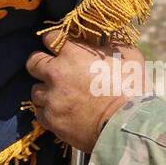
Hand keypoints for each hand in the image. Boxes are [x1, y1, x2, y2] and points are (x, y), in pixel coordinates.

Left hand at [27, 34, 143, 152]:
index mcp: (73, 54)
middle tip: (53, 71)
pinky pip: (40, 113)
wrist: (127, 126)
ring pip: (35, 90)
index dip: (55, 41)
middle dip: (41, 64)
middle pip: (33, 62)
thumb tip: (106, 39)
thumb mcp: (130, 58)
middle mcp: (56, 74)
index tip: (60, 47)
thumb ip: (113, 45)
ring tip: (59, 96)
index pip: (50, 37)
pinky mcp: (51, 120)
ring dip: (45, 91)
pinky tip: (60, 113)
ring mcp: (51, 99)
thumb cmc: (132, 90)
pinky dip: (48, 112)